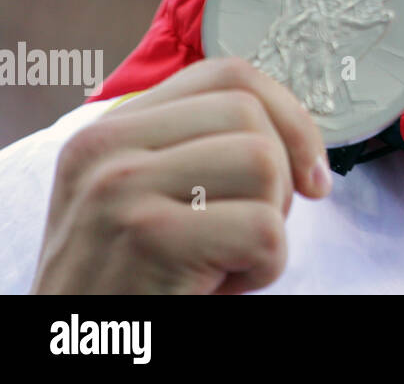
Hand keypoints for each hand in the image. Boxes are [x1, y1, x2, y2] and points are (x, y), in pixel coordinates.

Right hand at [30, 57, 331, 293]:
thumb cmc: (131, 279)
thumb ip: (198, 146)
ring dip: (270, 220)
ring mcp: (123, 187)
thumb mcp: (146, 196)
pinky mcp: (149, 236)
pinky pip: (263, 229)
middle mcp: (108, 146)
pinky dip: (265, 267)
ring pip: (263, 162)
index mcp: (111, 128)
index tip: (308, 168)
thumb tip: (301, 135)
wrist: (78, 346)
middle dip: (279, 174)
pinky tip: (220, 286)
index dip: (288, 114)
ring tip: (227, 257)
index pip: (228, 75)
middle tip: (250, 228)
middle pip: (251, 114)